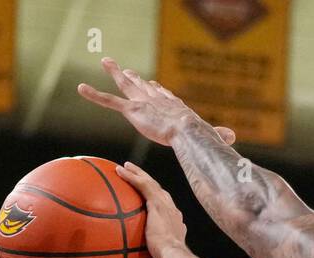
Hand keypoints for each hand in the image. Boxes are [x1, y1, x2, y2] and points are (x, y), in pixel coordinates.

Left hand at [78, 58, 235, 147]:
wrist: (186, 130)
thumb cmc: (199, 135)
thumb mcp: (208, 135)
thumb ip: (218, 136)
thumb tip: (232, 139)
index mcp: (171, 105)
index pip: (161, 94)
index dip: (156, 89)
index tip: (151, 83)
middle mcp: (155, 99)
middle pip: (143, 85)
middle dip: (135, 77)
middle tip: (127, 69)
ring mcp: (142, 102)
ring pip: (125, 85)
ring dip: (115, 73)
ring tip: (106, 61)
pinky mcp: (132, 109)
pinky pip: (109, 101)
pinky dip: (94, 95)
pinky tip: (81, 89)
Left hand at [114, 162, 185, 257]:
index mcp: (175, 227)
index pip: (167, 212)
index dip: (159, 206)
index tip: (150, 203)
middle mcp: (173, 213)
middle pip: (159, 193)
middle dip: (148, 184)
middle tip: (137, 177)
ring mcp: (166, 206)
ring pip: (150, 184)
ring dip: (138, 174)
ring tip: (125, 167)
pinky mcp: (157, 203)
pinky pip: (143, 184)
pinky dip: (132, 176)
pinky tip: (120, 170)